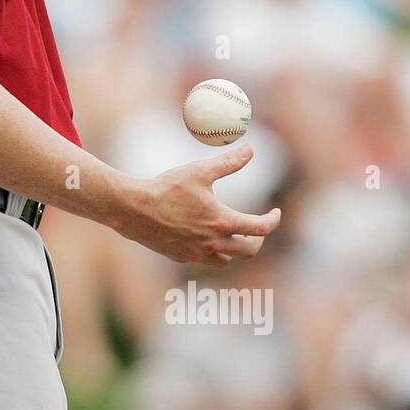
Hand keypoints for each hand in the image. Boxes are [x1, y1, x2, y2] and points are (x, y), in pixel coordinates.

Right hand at [114, 143, 280, 265]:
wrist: (133, 209)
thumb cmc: (166, 188)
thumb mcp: (199, 171)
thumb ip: (228, 163)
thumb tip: (251, 150)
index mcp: (222, 222)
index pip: (261, 228)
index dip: (274, 220)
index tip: (275, 212)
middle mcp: (213, 243)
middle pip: (249, 251)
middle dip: (258, 239)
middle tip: (257, 227)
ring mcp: (197, 254)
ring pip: (228, 259)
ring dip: (235, 247)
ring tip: (232, 233)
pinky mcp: (181, 257)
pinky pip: (205, 259)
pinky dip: (214, 250)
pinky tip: (205, 236)